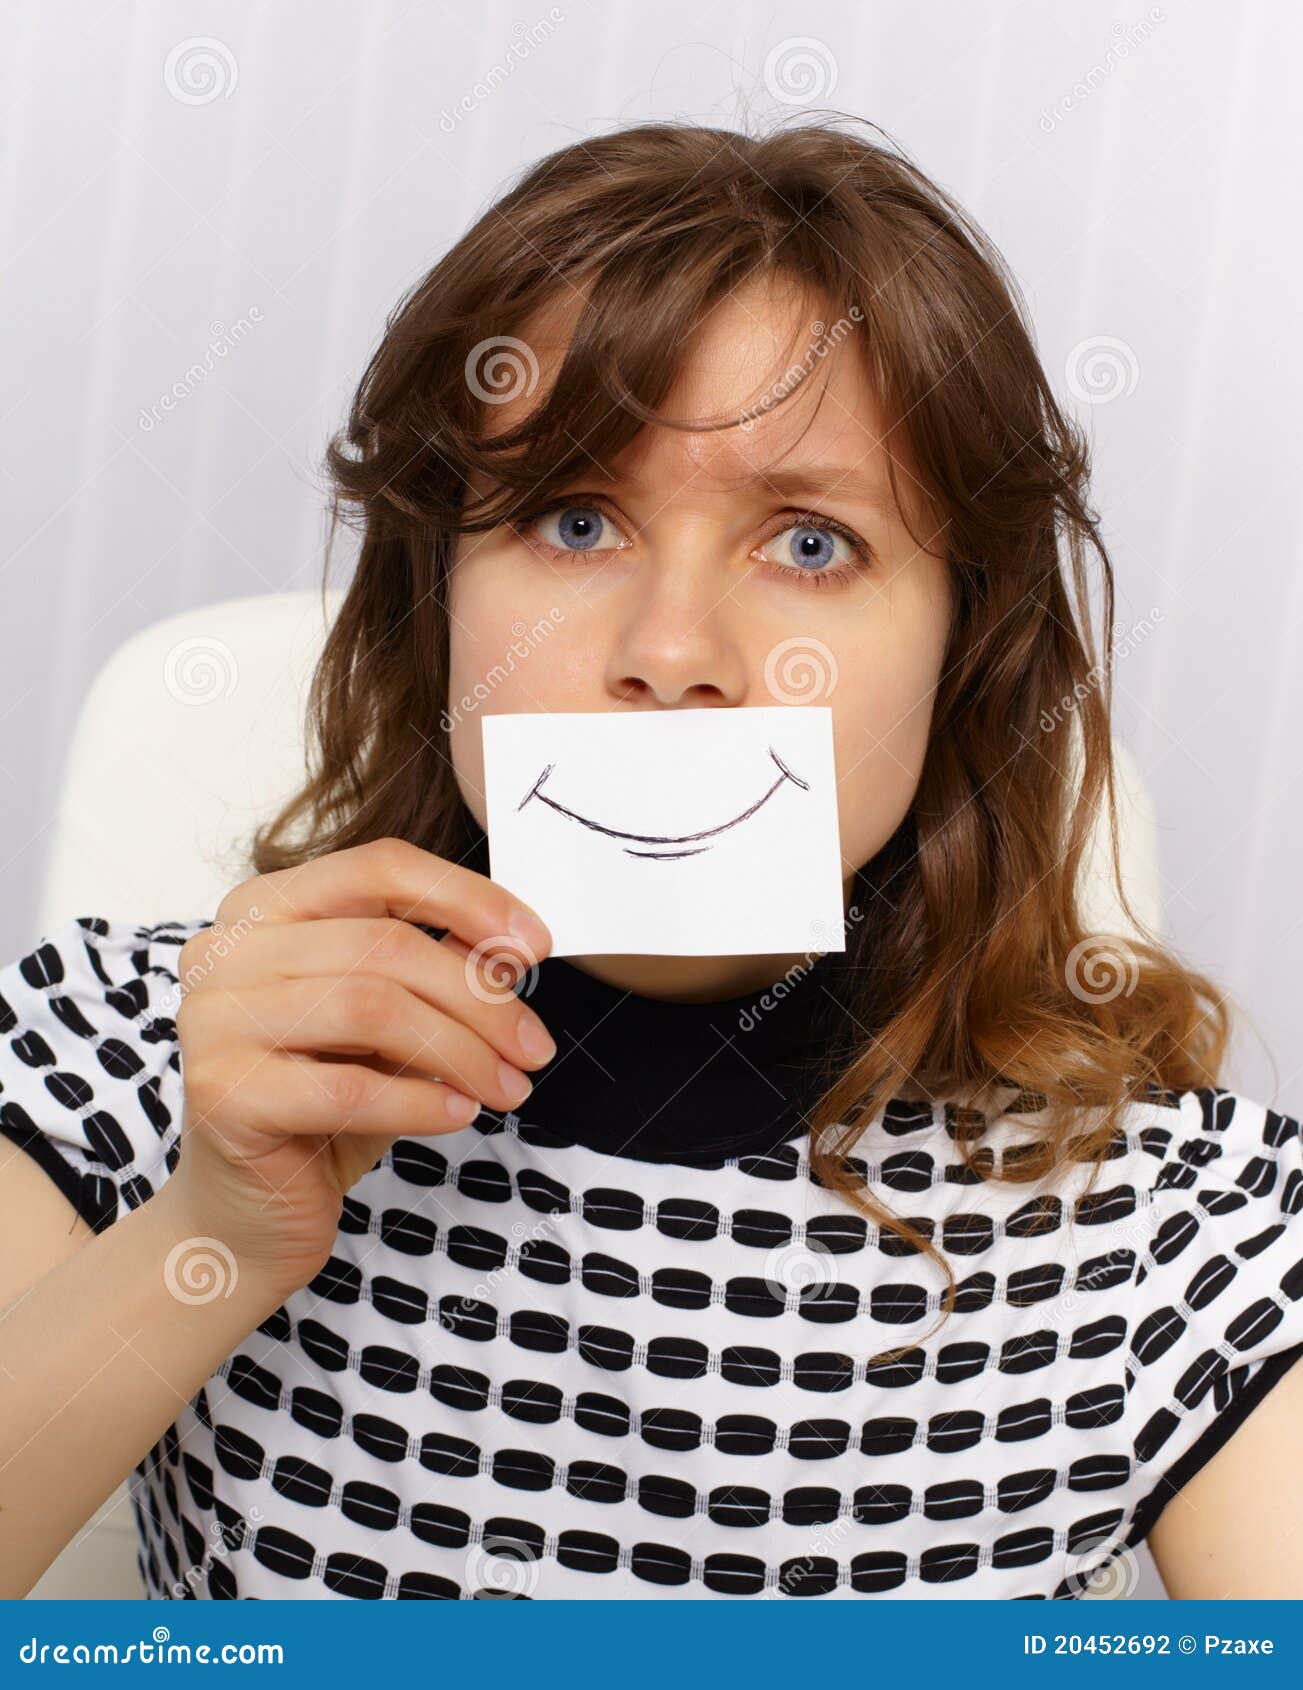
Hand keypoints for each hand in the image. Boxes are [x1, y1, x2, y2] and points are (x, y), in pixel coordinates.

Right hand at [164, 837, 554, 1297]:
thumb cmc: (325, 1103)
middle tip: (535, 1047)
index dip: (468, 899)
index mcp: (265, 907)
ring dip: (461, 1050)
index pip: (379, 867)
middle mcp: (225, 949)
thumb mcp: (395, 1022)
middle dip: (479, 997)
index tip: (537, 944)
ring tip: (509, 1087)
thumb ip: (442, 967)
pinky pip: (347, 1088)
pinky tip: (460, 1113)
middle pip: (385, 943)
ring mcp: (215, 1019)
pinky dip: (420, 1100)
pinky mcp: (223, 1093)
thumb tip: (514, 943)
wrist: (251, 1209)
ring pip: (371, 1007)